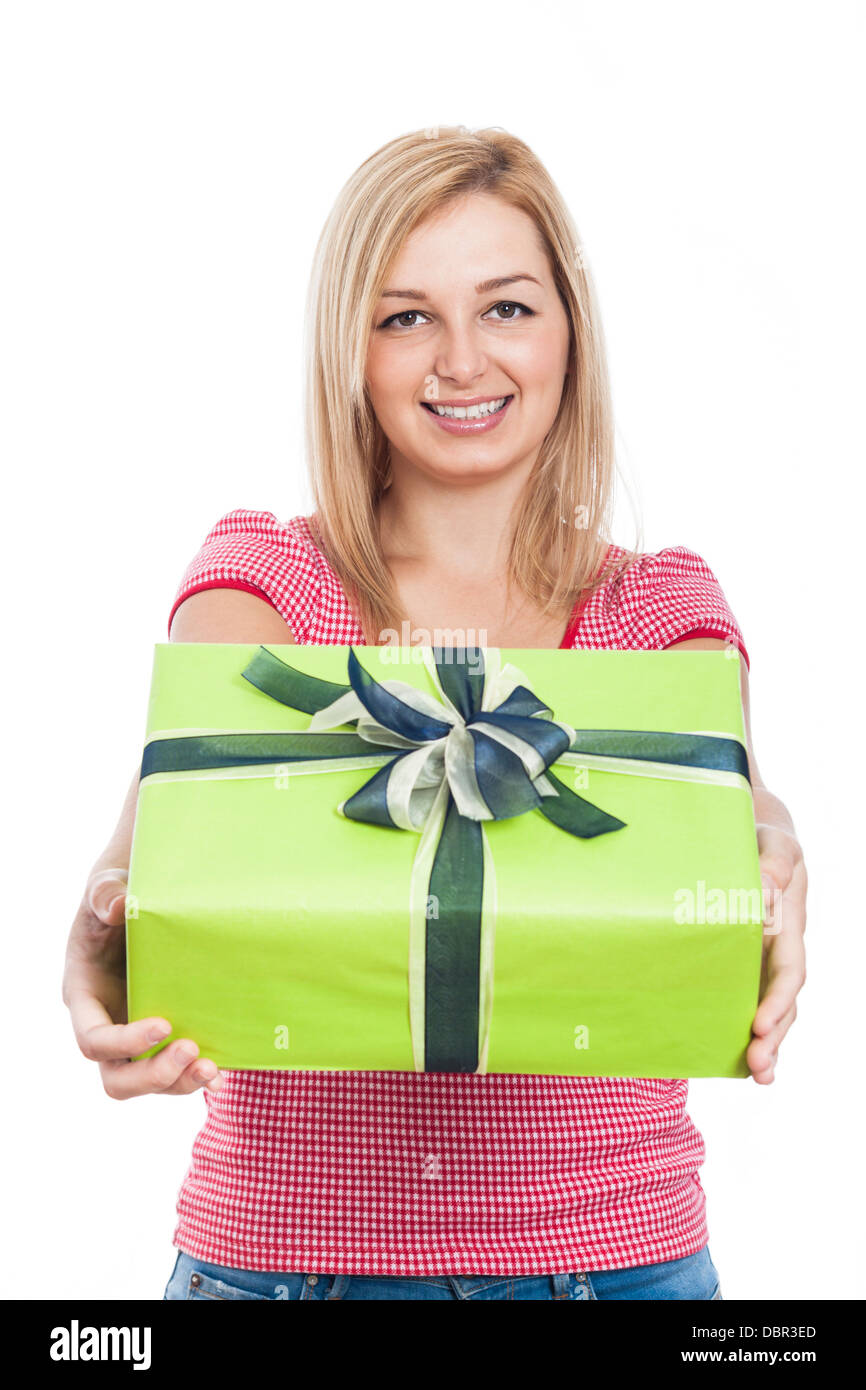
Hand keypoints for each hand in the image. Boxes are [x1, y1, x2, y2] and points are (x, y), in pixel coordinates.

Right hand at [63, 869, 223, 1098]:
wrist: (136, 904)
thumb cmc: (116, 895)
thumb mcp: (105, 887)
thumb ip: (104, 894)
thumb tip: (116, 906)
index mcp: (85, 996)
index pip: (93, 1040)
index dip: (124, 1042)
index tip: (164, 1025)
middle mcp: (107, 1025)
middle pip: (117, 1077)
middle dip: (153, 1074)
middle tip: (192, 1051)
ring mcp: (133, 1036)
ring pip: (146, 1082)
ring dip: (178, 1082)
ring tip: (213, 1069)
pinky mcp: (160, 1037)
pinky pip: (174, 1070)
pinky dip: (196, 1077)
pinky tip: (221, 1074)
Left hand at [747, 824, 806, 1083]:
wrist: (751, 839)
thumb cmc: (763, 841)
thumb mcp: (774, 843)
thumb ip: (774, 863)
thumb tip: (767, 892)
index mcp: (788, 928)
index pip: (789, 971)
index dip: (777, 1000)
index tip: (759, 1023)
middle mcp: (777, 953)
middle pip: (783, 1003)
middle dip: (774, 1036)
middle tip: (758, 1067)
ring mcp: (759, 963)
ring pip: (767, 1010)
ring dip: (764, 1044)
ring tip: (756, 1074)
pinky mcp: (737, 966)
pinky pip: (739, 1001)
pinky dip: (737, 1030)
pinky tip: (725, 1057)